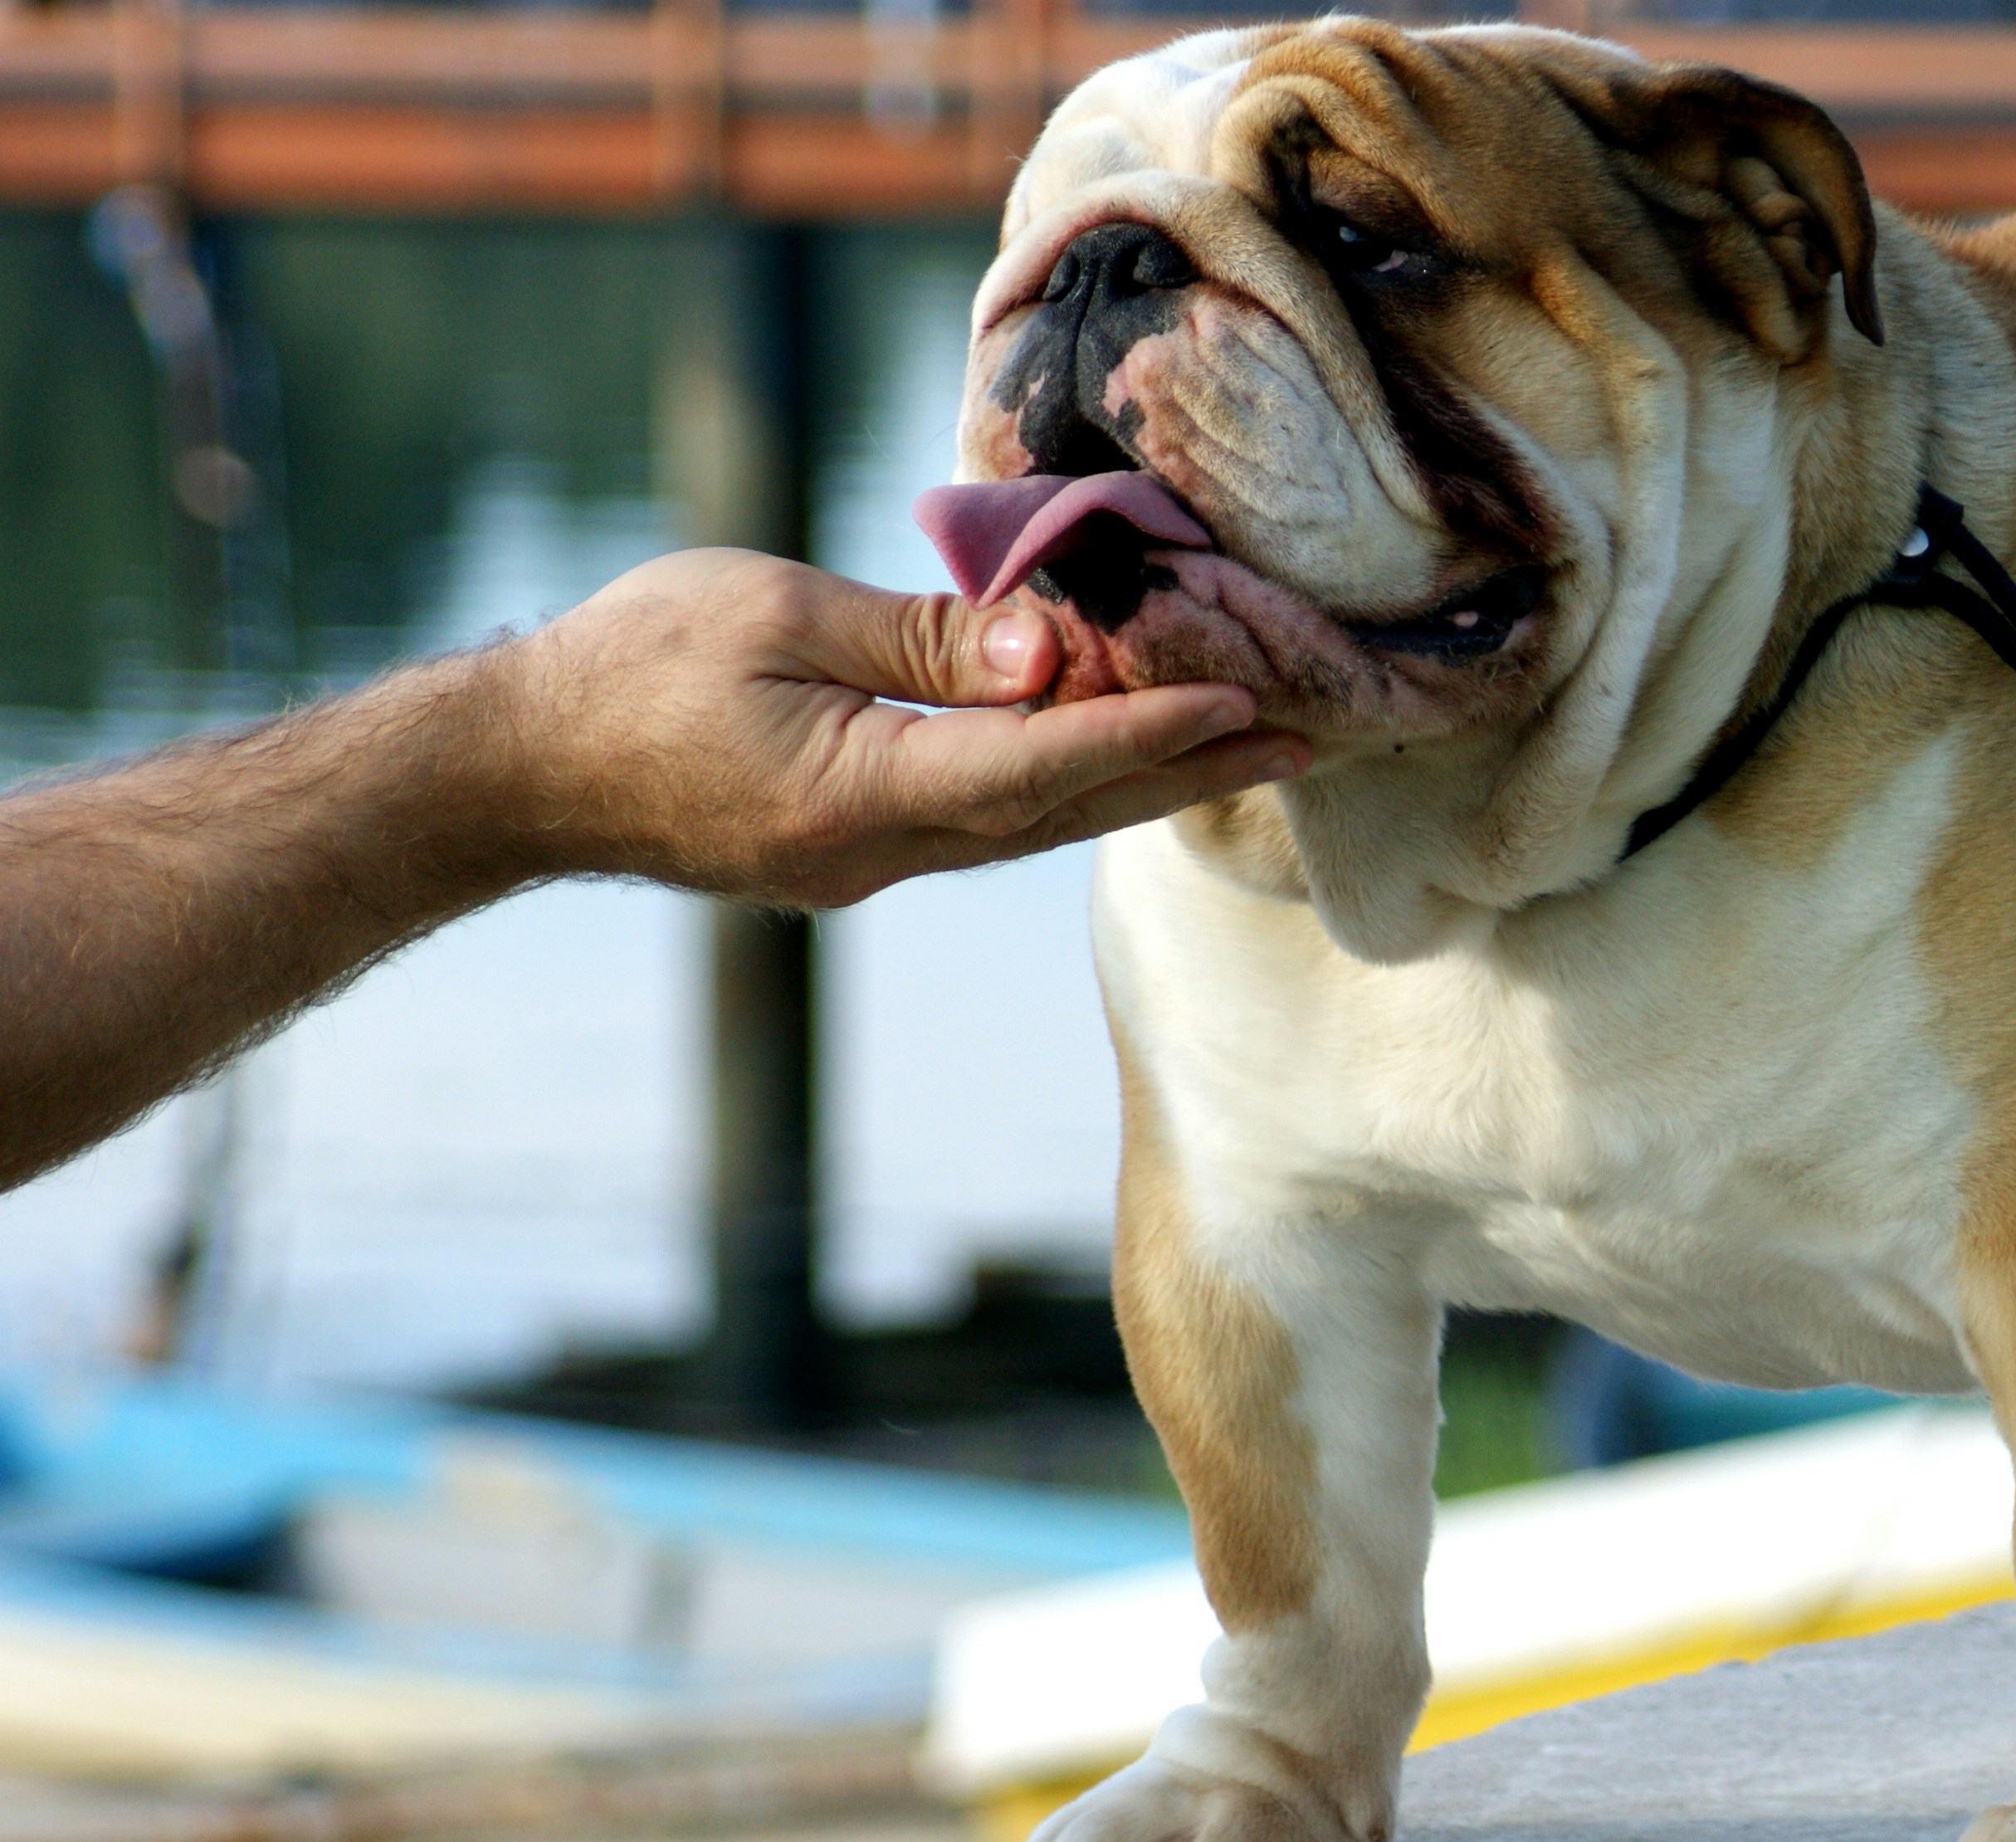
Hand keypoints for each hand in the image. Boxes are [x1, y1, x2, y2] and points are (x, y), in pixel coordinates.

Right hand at [488, 548, 1307, 906]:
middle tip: (1315, 734)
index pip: (1041, 767)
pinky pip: (995, 818)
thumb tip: (1057, 652)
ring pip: (1043, 822)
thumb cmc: (629, 668)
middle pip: (1071, 810)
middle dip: (1194, 770)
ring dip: (1150, 782)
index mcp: (857, 794)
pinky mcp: (859, 852)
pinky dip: (1076, 784)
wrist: (516, 770)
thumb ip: (924, 640)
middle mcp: (883, 852)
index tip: (1246, 703)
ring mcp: (873, 866)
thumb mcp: (777, 617)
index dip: (1149, 732)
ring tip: (1258, 743)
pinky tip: (1133, 753)